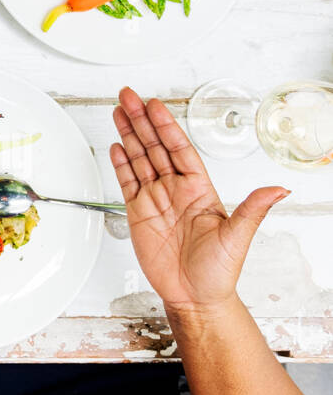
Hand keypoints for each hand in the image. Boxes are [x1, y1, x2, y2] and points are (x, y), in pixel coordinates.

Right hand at [111, 87, 287, 312]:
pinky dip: (120, 163)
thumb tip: (278, 190)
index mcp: (199, 189)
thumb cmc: (219, 272)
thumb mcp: (238, 238)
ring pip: (139, 159)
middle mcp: (176, 190)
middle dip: (141, 120)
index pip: (180, 149)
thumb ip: (253, 209)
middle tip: (128, 97)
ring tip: (119, 110)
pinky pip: (127, 182)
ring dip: (128, 134)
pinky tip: (116, 145)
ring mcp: (156, 200)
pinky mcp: (138, 214)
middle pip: (155, 146)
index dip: (166, 126)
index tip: (155, 106)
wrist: (195, 297)